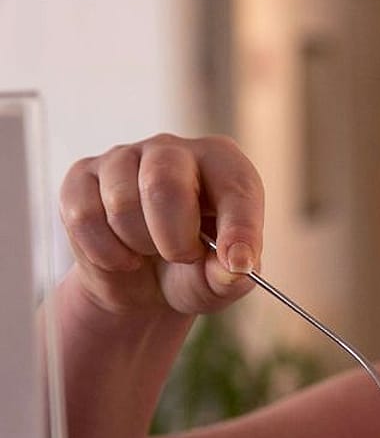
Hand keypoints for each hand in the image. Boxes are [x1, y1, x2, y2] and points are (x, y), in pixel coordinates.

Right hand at [60, 133, 263, 315]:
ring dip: (138, 245)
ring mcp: (123, 157)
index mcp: (224, 165)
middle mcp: (174, 150)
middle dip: (174, 239)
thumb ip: (233, 276)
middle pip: (165, 184)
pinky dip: (105, 251)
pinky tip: (121, 254)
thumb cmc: (193, 272)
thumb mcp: (221, 282)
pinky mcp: (82, 176)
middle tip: (182, 258)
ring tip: (149, 251)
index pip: (236, 186)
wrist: (142, 287)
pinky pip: (84, 216)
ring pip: (121, 202)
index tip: (237, 262)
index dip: (239, 228)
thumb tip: (235, 265)